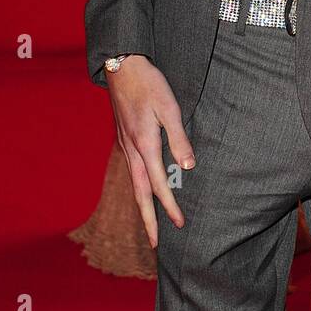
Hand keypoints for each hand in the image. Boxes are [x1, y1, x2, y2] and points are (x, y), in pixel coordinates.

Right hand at [107, 53, 194, 248]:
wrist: (122, 67)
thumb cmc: (149, 84)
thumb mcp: (169, 107)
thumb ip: (179, 138)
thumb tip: (188, 166)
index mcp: (144, 145)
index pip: (159, 185)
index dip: (170, 207)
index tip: (180, 224)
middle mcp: (132, 150)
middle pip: (140, 194)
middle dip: (148, 220)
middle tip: (156, 244)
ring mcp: (125, 146)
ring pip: (135, 184)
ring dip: (143, 206)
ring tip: (151, 224)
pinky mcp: (124, 139)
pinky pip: (133, 171)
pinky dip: (139, 188)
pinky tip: (145, 190)